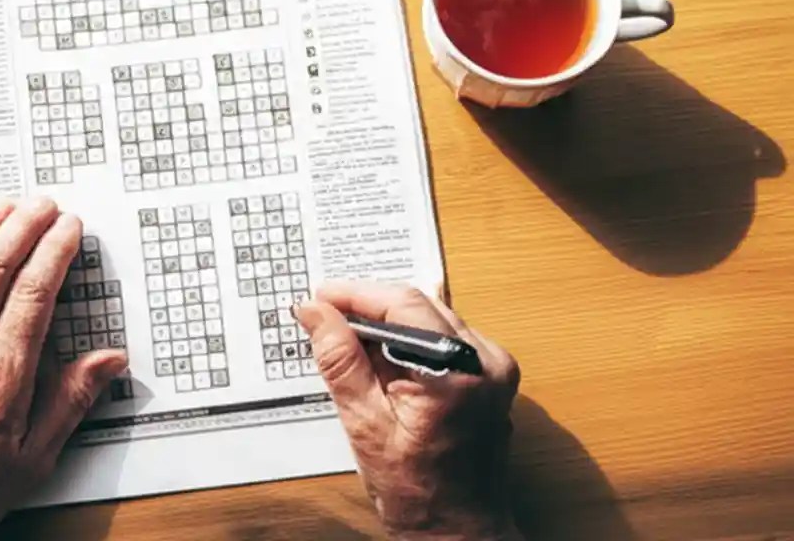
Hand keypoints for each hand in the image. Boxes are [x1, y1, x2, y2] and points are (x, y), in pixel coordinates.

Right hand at [295, 281, 521, 540]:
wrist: (458, 530)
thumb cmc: (419, 494)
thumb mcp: (365, 425)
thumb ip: (340, 361)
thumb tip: (316, 313)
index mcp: (456, 373)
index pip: (402, 303)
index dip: (355, 294)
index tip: (320, 298)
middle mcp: (485, 361)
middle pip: (418, 304)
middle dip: (368, 306)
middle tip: (326, 318)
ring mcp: (493, 366)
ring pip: (430, 317)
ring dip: (388, 322)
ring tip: (349, 344)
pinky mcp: (491, 374)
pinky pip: (444, 336)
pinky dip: (409, 339)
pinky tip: (382, 362)